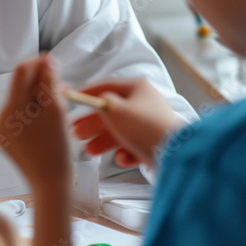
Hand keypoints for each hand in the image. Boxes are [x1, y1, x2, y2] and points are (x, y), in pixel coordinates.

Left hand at [0, 54, 69, 192]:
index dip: (38, 63)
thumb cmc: (57, 149)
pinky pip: (17, 116)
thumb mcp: (57, 110)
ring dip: (38, 97)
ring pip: (19, 101)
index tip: (54, 64)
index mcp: (10, 109)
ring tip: (59, 103)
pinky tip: (47, 118)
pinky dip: (31, 112)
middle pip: (20, 87)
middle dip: (41, 83)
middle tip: (63, 87)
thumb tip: (47, 60)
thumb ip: (50, 82)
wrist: (50, 184)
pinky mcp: (2, 137)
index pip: (20, 72)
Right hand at [70, 77, 185, 168]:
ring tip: (89, 151)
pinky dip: (125, 152)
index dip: (87, 93)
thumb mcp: (114, 109)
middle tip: (76, 133)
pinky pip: (135, 145)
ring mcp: (151, 123)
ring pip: (121, 130)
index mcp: (137, 87)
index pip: (107, 86)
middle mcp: (145, 102)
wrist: (173, 152)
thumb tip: (101, 101)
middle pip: (112, 111)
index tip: (73, 100)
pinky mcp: (155, 142)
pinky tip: (120, 159)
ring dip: (104, 141)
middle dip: (92, 124)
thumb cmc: (142, 126)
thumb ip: (102, 103)